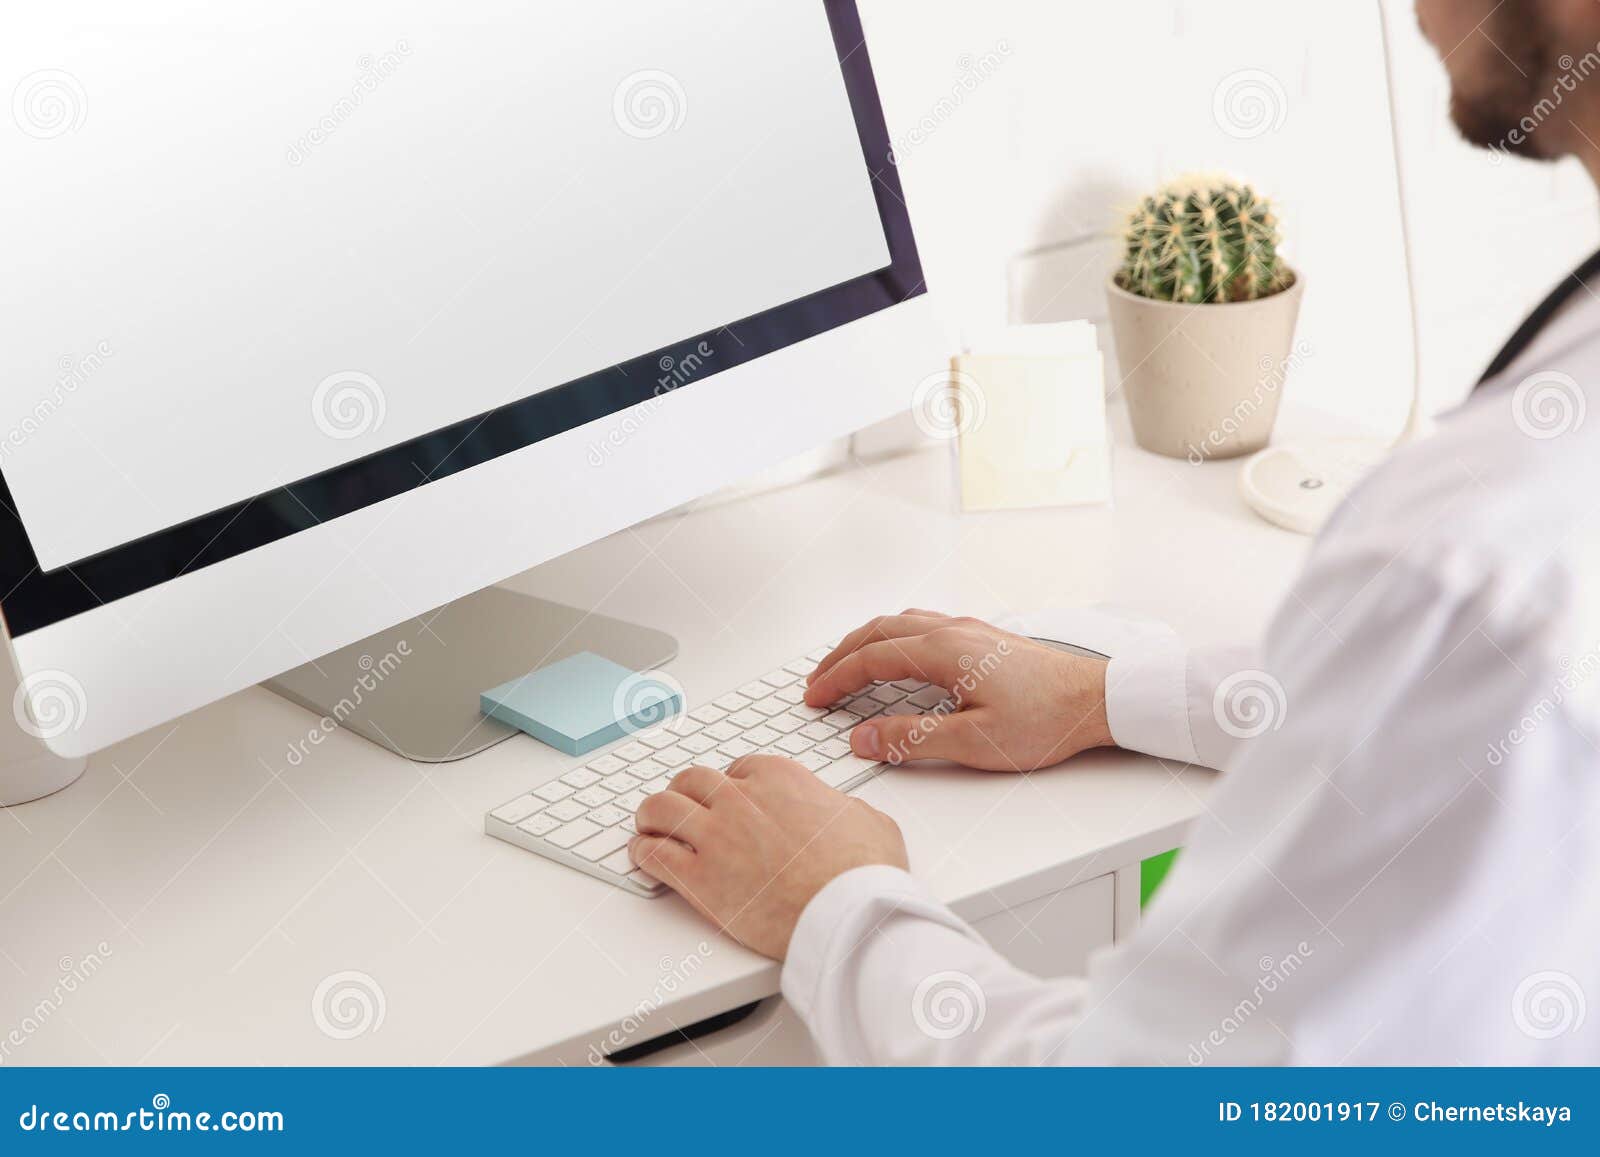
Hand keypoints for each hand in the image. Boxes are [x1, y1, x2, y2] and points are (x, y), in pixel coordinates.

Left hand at [630, 756, 907, 958]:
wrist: (848, 914)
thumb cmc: (864, 873)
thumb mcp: (868, 820)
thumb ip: (842, 808)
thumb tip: (842, 814)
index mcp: (780, 777)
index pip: (738, 768)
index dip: (731, 785)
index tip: (728, 799)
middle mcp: (741, 799)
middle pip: (692, 780)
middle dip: (685, 793)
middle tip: (683, 807)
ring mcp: (715, 836)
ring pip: (662, 808)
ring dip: (653, 815)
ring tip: (650, 824)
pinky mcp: (698, 878)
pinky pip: (653, 853)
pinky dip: (644, 852)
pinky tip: (645, 855)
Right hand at [805, 609, 1111, 770]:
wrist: (1099, 700)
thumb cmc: (1047, 721)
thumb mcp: (974, 743)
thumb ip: (911, 739)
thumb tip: (863, 738)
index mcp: (944, 652)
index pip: (871, 659)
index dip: (836, 679)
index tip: (814, 698)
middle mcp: (953, 630)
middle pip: (878, 631)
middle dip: (841, 655)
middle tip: (817, 681)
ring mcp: (970, 629)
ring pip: (901, 622)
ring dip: (866, 640)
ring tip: (847, 664)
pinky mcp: (985, 637)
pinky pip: (923, 623)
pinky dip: (894, 636)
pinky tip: (900, 652)